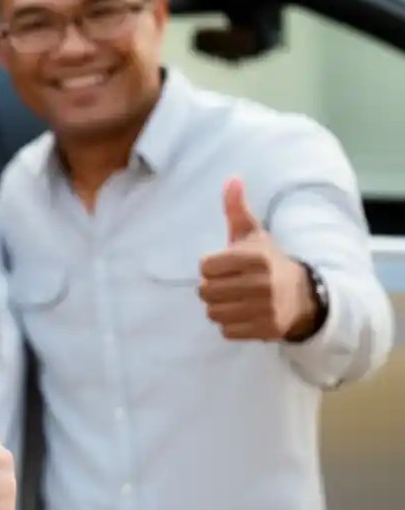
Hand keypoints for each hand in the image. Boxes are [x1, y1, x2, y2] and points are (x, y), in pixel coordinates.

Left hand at [198, 177, 316, 340]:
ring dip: (219, 307)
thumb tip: (232, 178)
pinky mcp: (265, 329)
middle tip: (229, 285)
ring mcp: (264, 309)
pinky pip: (226, 330)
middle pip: (205, 291)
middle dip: (213, 288)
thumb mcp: (254, 235)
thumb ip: (237, 210)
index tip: (226, 266)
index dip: (211, 267)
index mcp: (255, 258)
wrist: (303, 296)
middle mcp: (261, 284)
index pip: (205, 266)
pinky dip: (231, 324)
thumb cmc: (268, 261)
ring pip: (213, 312)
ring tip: (235, 299)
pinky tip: (245, 314)